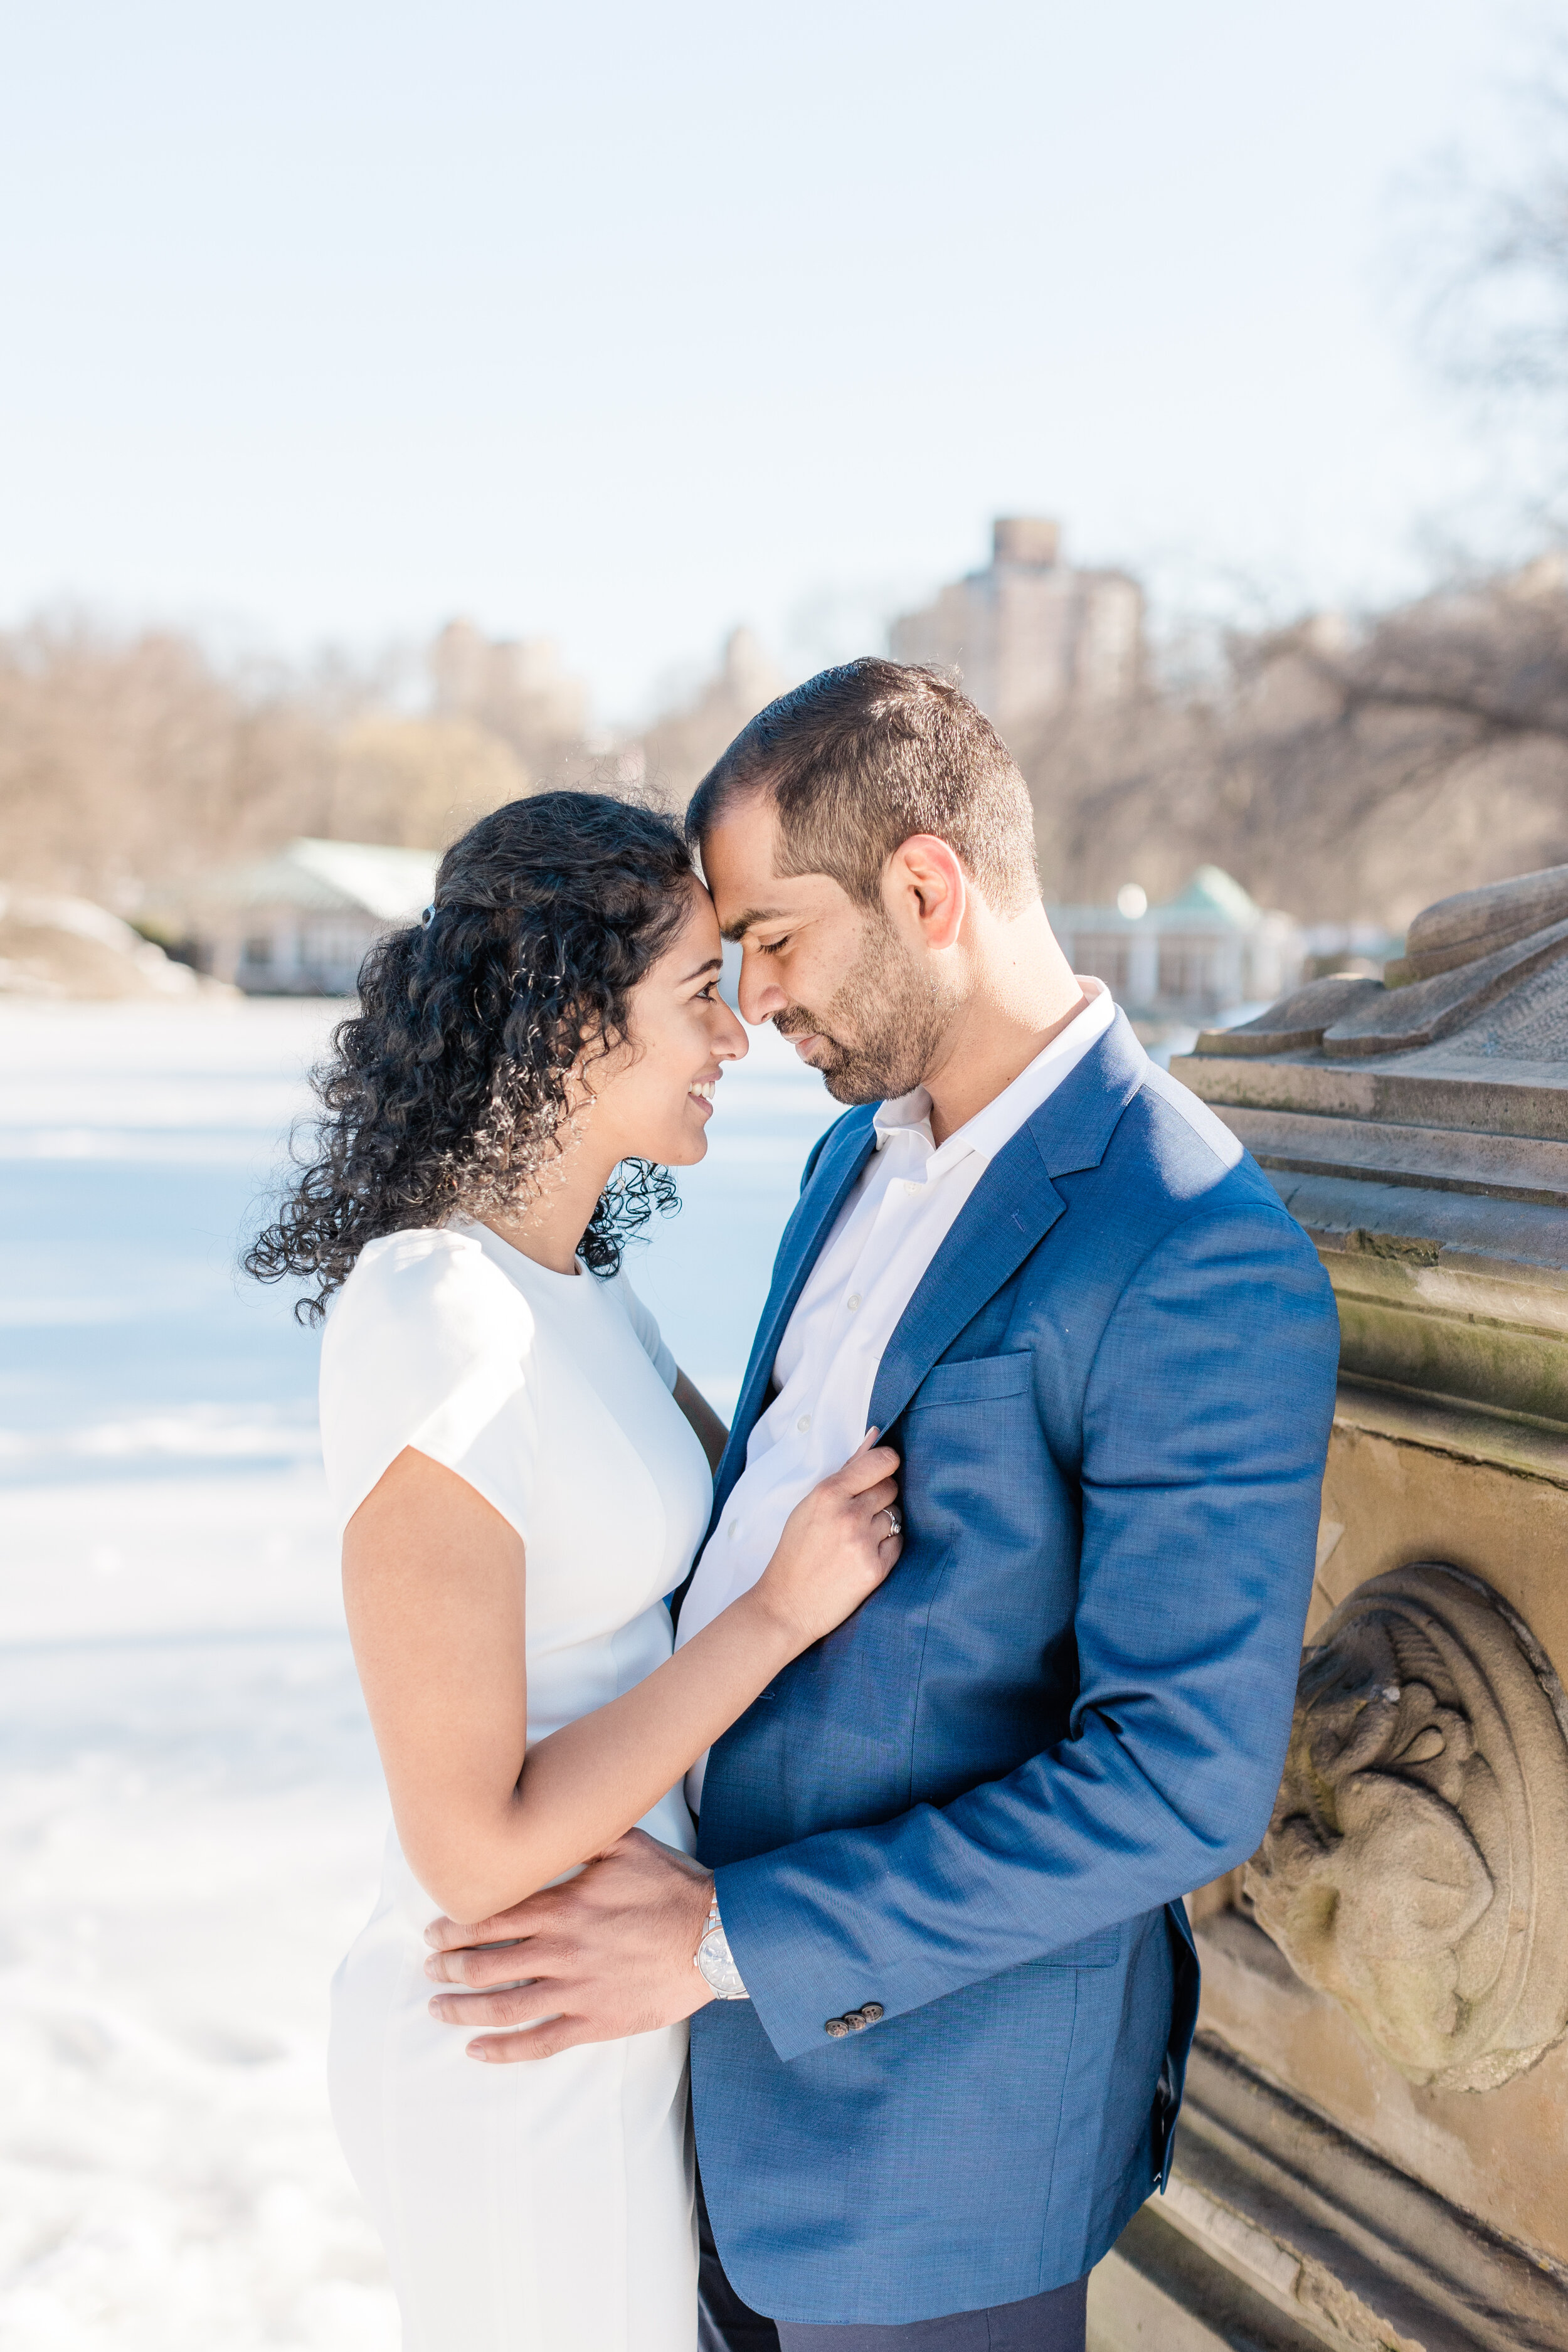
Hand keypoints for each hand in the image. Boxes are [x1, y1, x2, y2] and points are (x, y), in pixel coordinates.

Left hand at [423, 1827, 715, 2061]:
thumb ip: (585, 1832)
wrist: (717, 1935)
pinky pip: (539, 2043)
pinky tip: (476, 2051)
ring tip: (436, 2008)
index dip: (453, 1927)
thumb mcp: (627, 1844)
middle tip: (428, 1968)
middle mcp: (562, 1950)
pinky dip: (502, 2051)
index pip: (490, 1919)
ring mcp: (577, 1990)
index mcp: (564, 1905)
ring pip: (503, 2007)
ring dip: (461, 2009)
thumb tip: (551, 1813)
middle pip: (485, 1964)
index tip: (431, 1932)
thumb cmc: (673, 1886)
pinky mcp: (596, 2021)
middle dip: (447, 1967)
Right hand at [753, 1428, 901, 1649]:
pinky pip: (898, 1543)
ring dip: (884, 1523)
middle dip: (880, 1497)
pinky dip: (887, 1547)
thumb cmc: (795, 1552)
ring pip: (896, 1516)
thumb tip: (876, 1435)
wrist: (786, 1605)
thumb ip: (846, 1470)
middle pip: (891, 1488)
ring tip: (857, 1538)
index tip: (882, 1470)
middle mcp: (848, 1515)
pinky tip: (864, 1555)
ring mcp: (863, 1543)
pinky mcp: (876, 1569)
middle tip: (858, 1514)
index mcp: (828, 1493)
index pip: (882, 1462)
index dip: (886, 1464)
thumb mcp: (809, 1505)